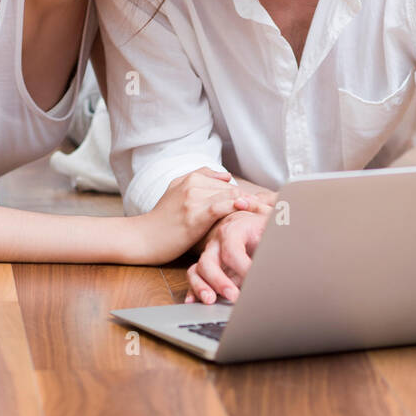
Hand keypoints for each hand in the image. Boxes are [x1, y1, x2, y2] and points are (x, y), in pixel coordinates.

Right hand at [140, 168, 263, 264]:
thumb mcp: (176, 194)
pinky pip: (221, 205)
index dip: (244, 193)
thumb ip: (199, 183)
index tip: (263, 204)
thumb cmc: (161, 223)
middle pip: (231, 188)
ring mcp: (193, 197)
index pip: (225, 181)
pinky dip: (237, 204)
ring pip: (229, 194)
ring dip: (250, 203)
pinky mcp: (194, 213)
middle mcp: (192, 183)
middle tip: (273, 208)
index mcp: (190, 178)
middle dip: (252, 198)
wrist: (142, 238)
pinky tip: (248, 206)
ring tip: (270, 211)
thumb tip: (227, 177)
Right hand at [185, 208, 270, 303]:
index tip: (256, 279)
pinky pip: (195, 278)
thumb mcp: (272, 223)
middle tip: (234, 296)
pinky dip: (193, 290)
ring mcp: (210, 256)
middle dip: (220, 281)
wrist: (256, 227)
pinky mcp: (208, 269)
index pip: (232, 251)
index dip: (243, 268)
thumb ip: (277, 226)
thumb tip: (286, 231)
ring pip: (197, 271)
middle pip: (208, 262)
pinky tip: (194, 301)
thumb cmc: (264, 226)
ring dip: (201, 287)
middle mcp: (217, 243)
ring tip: (211, 301)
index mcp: (233, 230)